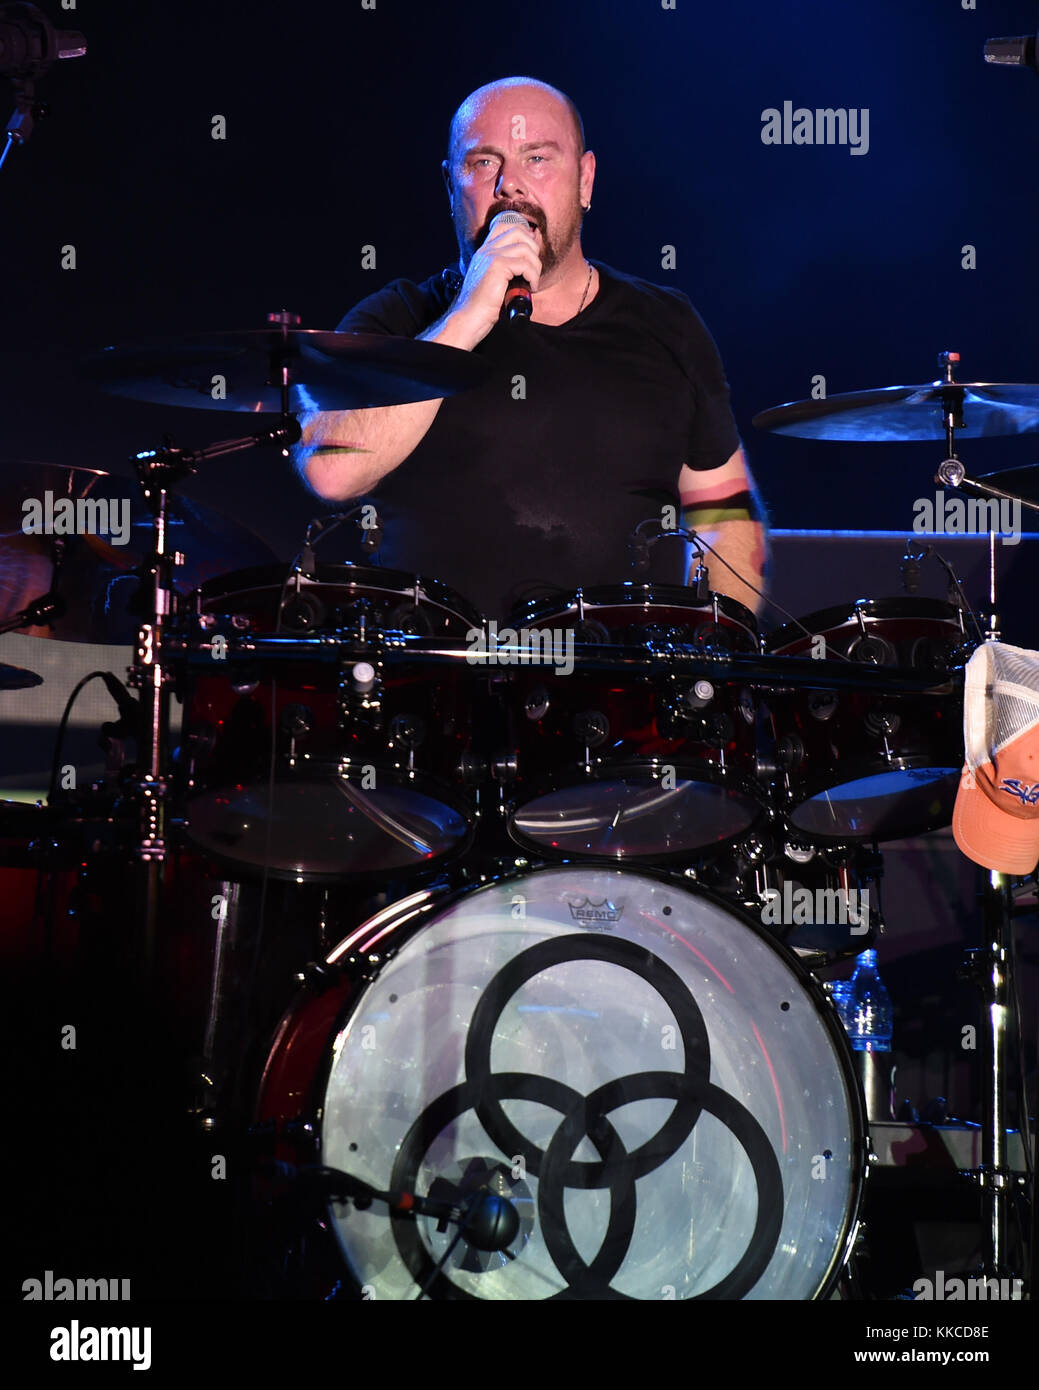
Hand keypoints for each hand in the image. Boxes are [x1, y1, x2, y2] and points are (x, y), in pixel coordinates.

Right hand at [448, 215, 541, 343]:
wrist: (470, 318)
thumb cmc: (483, 305)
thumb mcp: (494, 281)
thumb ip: (506, 268)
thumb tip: (528, 261)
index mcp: (484, 251)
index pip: (504, 225)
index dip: (523, 233)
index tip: (530, 254)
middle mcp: (486, 249)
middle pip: (519, 231)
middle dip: (533, 249)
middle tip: (533, 270)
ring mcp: (491, 256)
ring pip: (526, 248)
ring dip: (536, 266)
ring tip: (532, 282)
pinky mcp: (497, 266)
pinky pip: (525, 264)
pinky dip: (533, 277)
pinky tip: (531, 288)